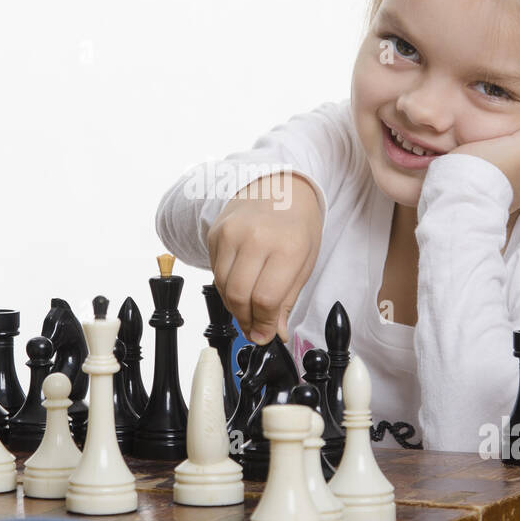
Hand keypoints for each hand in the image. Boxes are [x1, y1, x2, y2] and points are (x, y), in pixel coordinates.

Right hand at [207, 171, 321, 342]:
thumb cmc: (297, 222)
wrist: (279, 184)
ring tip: (248, 308)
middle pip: (239, 296)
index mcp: (287, 246)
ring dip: (234, 306)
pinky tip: (240, 284)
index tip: (265, 335)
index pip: (265, 299)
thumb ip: (287, 299)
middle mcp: (256, 238)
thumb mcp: (305, 261)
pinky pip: (214, 272)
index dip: (263, 324)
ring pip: (222, 286)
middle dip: (246, 320)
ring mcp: (231, 233)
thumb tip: (273, 332)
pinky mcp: (215, 233)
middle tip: (255, 328)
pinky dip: (225, 286)